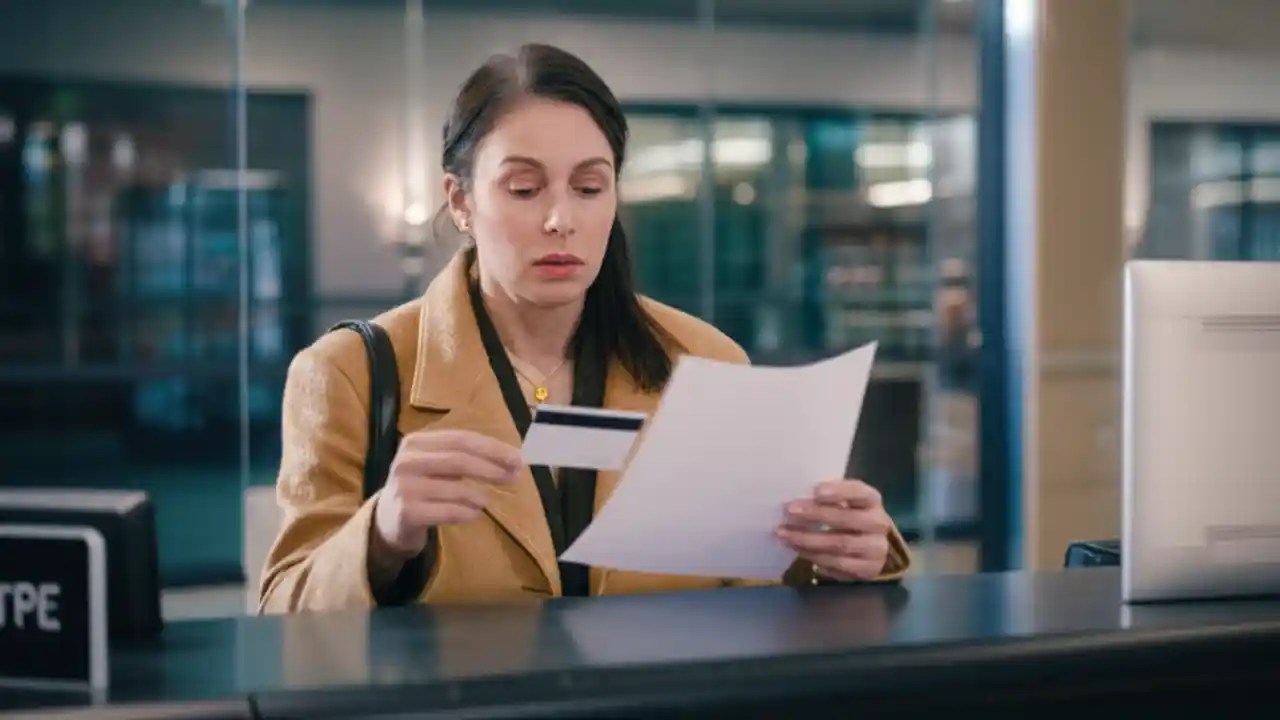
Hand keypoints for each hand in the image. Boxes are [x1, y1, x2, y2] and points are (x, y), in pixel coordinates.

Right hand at [373, 429, 520, 557]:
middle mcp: (407, 461)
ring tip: (485, 501)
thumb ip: (465, 457)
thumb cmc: (421, 487)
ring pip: (456, 488)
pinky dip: (467, 513)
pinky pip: (449, 511)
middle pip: (459, 460)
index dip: (492, 448)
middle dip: (492, 468)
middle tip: (514, 476)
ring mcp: (405, 487)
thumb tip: (511, 459)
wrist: (387, 520)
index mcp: (416, 442)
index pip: (461, 439)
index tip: (517, 457)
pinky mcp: (408, 513)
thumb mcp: (435, 465)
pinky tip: (473, 514)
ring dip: (479, 495)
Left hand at [775, 479, 891, 581]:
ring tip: (783, 534)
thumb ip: (827, 497)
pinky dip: (814, 557)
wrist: (873, 546)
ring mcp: (876, 549)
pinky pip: (838, 564)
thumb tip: (796, 496)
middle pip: (847, 519)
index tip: (815, 491)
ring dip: (808, 540)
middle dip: (815, 515)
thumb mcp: (845, 500)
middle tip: (788, 511)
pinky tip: (797, 550)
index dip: (839, 491)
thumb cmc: (849, 515)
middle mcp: (878, 524)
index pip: (860, 492)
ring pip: (840, 545)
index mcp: (872, 500)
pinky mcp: (867, 570)